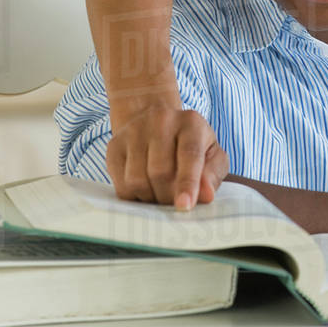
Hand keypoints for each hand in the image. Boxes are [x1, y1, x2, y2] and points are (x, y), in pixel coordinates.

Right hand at [106, 104, 228, 209]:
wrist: (157, 123)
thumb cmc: (189, 145)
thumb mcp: (211, 155)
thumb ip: (212, 175)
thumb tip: (206, 196)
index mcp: (191, 122)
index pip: (190, 154)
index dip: (188, 183)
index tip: (184, 206)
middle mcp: (161, 120)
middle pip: (160, 172)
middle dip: (168, 196)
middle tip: (174, 202)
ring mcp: (135, 130)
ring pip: (137, 180)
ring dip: (150, 198)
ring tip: (159, 193)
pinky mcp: (115, 145)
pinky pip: (121, 184)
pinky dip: (133, 196)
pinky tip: (145, 189)